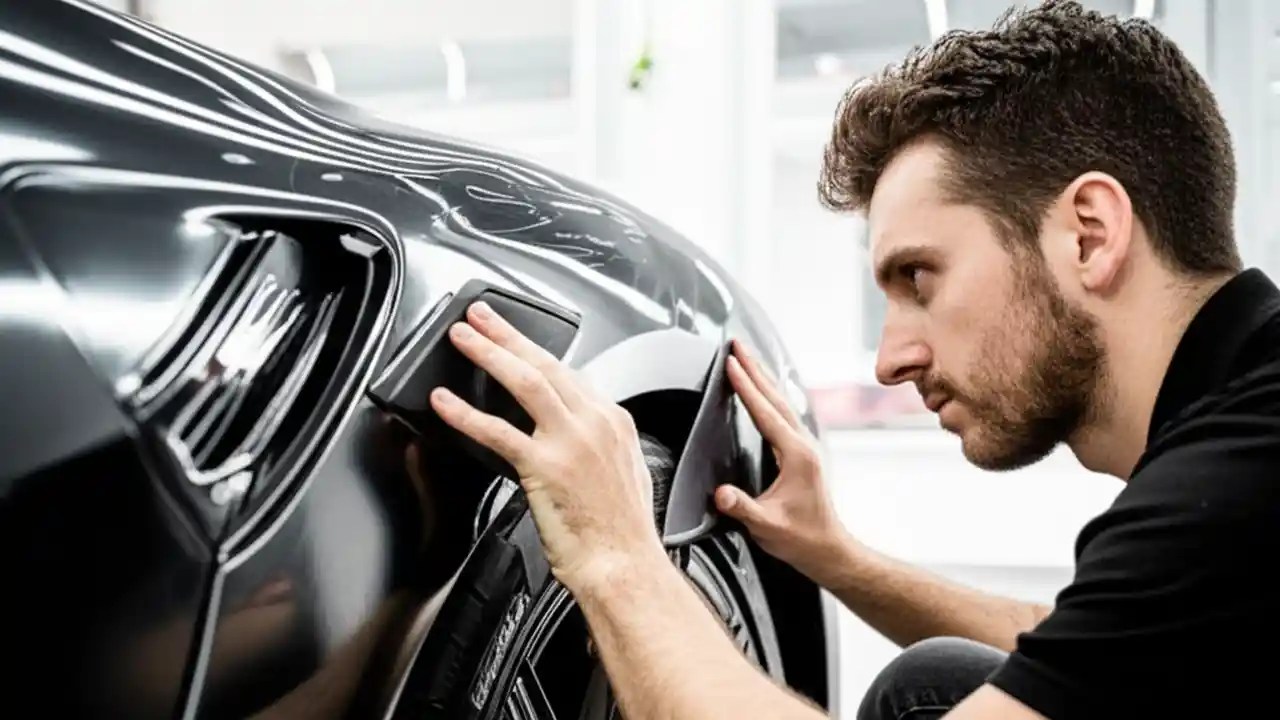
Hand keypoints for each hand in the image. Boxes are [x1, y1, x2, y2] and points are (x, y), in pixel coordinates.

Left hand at [429, 301, 664, 593]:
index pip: (571, 373)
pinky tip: (445, 402)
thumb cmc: (622, 533)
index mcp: (614, 422)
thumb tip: (579, 437)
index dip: (537, 352)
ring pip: (525, 381)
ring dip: (489, 353)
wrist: (624, 566)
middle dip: (509, 334)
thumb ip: (601, 446)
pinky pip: (497, 430)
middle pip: (546, 364)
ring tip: (462, 337)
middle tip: (481, 315)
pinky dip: (466, 413)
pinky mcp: (545, 466)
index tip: (518, 341)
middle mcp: (595, 423)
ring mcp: (571, 441)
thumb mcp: (626, 475)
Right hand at [714, 341, 848, 583]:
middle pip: (775, 397)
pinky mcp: (800, 453)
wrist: (827, 550)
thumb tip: (720, 494)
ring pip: (780, 402)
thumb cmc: (800, 539)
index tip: (730, 363)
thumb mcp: (767, 526)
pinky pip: (782, 414)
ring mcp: (804, 447)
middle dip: (754, 368)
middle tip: (735, 343)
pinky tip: (760, 391)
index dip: (746, 387)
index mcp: (796, 455)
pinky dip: (768, 395)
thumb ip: (743, 508)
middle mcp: (803, 445)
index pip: (765, 412)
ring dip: (761, 377)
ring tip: (743, 357)